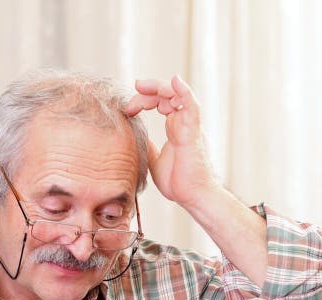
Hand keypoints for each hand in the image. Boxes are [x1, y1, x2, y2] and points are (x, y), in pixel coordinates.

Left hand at [125, 75, 218, 211]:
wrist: (192, 196)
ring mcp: (189, 125)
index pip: (161, 103)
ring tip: (141, 86)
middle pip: (166, 95)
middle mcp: (183, 123)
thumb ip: (148, 146)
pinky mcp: (193, 131)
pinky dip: (184, 91)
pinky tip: (174, 81)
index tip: (128, 108)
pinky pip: (192, 105)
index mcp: (176, 128)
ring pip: (177, 94)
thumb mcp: (154, 160)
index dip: (144, 100)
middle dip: (146, 92)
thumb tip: (135, 137)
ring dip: (158, 87)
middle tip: (130, 97)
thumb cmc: (179, 182)